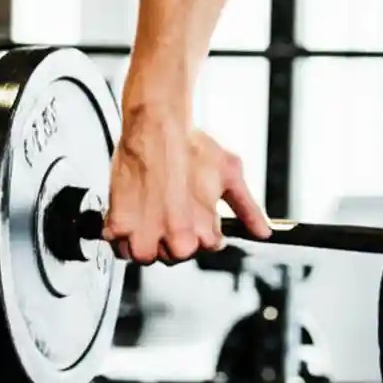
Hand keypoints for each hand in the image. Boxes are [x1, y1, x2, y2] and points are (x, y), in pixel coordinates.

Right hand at [102, 110, 271, 264]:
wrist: (157, 126)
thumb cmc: (193, 146)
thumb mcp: (231, 176)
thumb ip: (249, 210)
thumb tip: (264, 232)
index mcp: (203, 235)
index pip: (207, 248)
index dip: (202, 227)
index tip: (194, 211)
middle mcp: (175, 242)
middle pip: (175, 256)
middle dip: (174, 235)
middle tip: (171, 207)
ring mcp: (144, 238)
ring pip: (145, 256)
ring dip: (147, 238)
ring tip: (151, 210)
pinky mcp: (118, 227)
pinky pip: (119, 246)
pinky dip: (122, 234)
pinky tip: (133, 211)